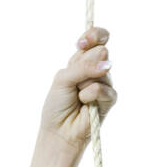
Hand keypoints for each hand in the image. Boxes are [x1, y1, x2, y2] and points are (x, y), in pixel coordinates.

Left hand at [39, 26, 116, 152]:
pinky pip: (103, 88)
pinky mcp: (110, 99)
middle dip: (84, 64)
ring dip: (83, 83)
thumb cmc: (57, 106)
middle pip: (100, 51)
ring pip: (102, 70)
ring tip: (77, 96)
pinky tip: (84, 104)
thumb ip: (81, 66)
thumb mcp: (62, 79)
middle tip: (75, 82)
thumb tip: (107, 64)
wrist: (59, 131)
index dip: (93, 35)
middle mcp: (96, 70)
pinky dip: (90, 95)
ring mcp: (104, 83)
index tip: (81, 43)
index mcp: (83, 61)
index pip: (97, 38)